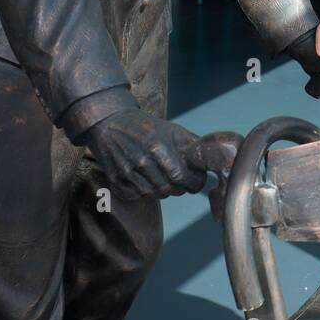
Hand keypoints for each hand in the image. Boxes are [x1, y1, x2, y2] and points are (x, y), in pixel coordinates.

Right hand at [79, 108, 205, 199]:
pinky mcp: (115, 180)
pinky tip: (150, 181)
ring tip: (167, 181)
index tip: (197, 180)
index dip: (193, 183)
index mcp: (157, 148)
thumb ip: (192, 144)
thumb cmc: (145, 126)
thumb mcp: (172, 129)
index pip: (181, 177)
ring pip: (153, 195)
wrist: (110, 123)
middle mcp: (141, 162)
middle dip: (181, 188)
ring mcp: (126, 172)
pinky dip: (146, 193)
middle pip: (168, 189)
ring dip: (164, 191)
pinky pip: (137, 196)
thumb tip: (210, 158)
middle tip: (183, 181)